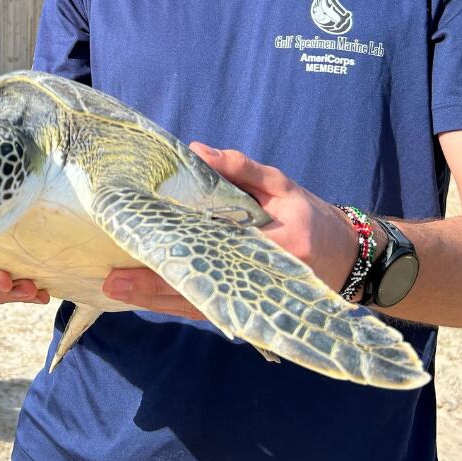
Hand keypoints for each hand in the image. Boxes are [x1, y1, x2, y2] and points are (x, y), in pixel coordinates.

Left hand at [100, 142, 362, 318]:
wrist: (350, 261)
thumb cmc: (316, 218)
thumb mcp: (284, 185)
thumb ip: (242, 169)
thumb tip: (196, 151)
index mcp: (274, 248)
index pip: (214, 252)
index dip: (174, 256)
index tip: (138, 246)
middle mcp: (260, 281)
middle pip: (198, 290)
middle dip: (152, 287)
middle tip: (111, 281)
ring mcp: (253, 300)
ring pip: (196, 306)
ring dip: (155, 299)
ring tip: (116, 289)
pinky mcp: (247, 309)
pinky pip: (204, 309)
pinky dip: (173, 302)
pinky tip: (144, 295)